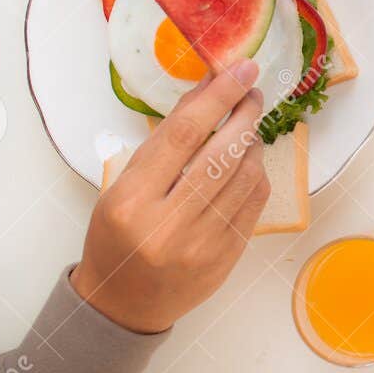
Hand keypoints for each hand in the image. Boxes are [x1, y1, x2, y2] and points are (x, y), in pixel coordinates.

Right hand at [70, 61, 270, 333]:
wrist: (123, 303)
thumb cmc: (117, 236)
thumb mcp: (123, 186)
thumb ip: (164, 142)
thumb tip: (208, 91)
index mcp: (132, 201)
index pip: (183, 134)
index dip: (218, 96)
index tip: (242, 70)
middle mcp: (168, 224)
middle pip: (222, 153)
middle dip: (245, 114)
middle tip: (253, 93)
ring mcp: (202, 245)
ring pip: (246, 176)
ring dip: (253, 143)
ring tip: (247, 129)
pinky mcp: (227, 257)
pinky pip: (254, 202)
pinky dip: (256, 174)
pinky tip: (247, 164)